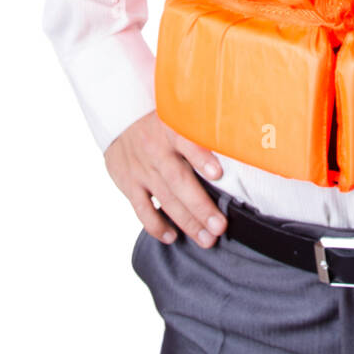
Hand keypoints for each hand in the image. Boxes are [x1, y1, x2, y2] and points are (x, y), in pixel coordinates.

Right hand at [104, 110, 226, 246]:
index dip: (201, 158)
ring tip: (206, 238)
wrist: (118, 119)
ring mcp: (142, 169)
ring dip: (186, 221)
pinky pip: (142, 209)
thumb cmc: (160, 122)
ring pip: (165, 199)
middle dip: (200, 206)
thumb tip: (235, 143)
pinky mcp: (129, 184)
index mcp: (171, 129)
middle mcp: (156, 150)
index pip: (187, 142)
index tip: (218, 174)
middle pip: (179, 180)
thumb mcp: (178, 115)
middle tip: (219, 226)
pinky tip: (171, 237)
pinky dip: (156, 225)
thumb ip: (199, 130)